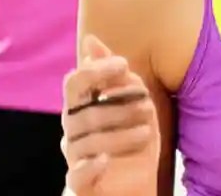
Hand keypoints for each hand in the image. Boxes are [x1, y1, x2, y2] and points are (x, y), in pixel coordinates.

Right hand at [61, 36, 158, 195]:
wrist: (141, 181)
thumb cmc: (135, 138)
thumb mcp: (135, 103)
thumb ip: (115, 75)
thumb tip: (91, 39)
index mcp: (81, 108)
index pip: (74, 83)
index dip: (96, 71)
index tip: (124, 64)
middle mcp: (73, 131)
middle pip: (84, 112)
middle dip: (118, 107)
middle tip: (148, 106)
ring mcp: (75, 158)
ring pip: (88, 142)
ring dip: (121, 134)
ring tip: (147, 131)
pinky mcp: (81, 185)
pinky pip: (77, 176)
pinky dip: (90, 166)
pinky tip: (106, 160)